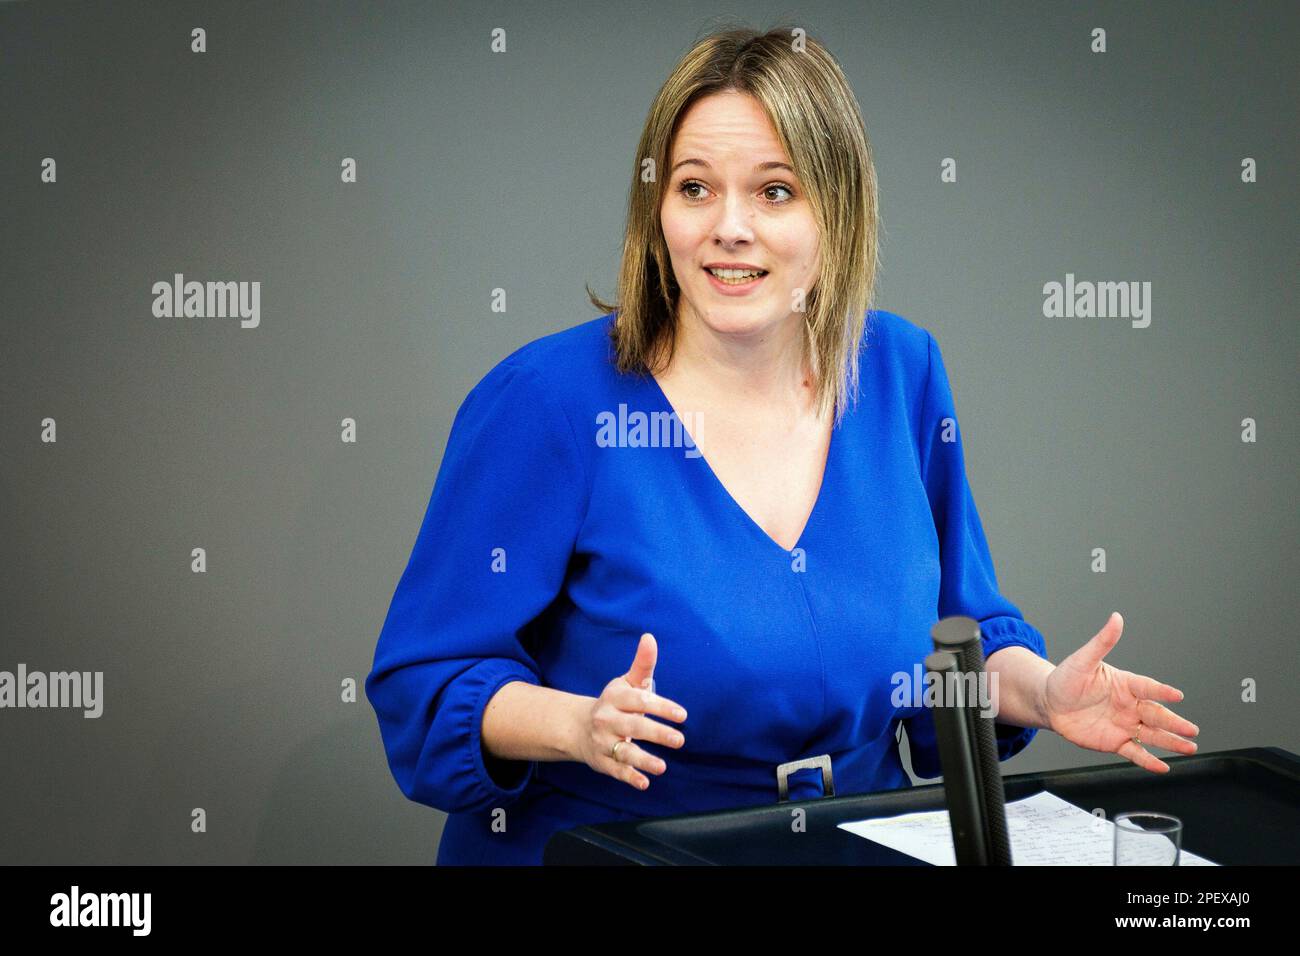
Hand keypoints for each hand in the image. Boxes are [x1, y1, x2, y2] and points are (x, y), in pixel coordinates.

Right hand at [573, 632, 687, 790]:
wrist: (579, 727)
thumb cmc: (615, 702)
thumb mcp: (626, 682)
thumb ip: (642, 664)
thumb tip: (650, 637)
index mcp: (615, 698)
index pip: (639, 701)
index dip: (661, 707)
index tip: (682, 715)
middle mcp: (607, 719)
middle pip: (633, 727)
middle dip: (656, 733)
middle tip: (680, 740)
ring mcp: (603, 742)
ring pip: (623, 752)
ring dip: (643, 760)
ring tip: (662, 767)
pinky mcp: (602, 761)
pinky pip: (616, 770)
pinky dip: (629, 777)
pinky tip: (644, 783)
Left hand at [1042, 612, 1199, 772]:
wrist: (1051, 704)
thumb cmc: (1067, 679)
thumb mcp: (1083, 660)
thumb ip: (1102, 641)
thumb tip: (1116, 617)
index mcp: (1125, 684)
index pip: (1147, 687)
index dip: (1161, 691)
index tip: (1176, 695)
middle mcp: (1129, 705)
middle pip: (1156, 714)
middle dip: (1175, 722)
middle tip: (1193, 729)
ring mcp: (1124, 724)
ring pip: (1152, 735)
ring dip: (1171, 741)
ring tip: (1190, 747)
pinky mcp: (1115, 741)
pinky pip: (1134, 752)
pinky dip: (1148, 760)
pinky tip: (1163, 766)